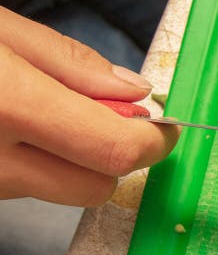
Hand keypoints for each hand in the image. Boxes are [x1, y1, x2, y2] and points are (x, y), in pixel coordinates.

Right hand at [0, 7, 179, 205]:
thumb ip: (72, 63)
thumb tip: (135, 93)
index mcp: (11, 106)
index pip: (115, 149)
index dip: (153, 141)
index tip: (166, 127)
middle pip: (97, 185)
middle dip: (113, 153)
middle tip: (96, 111)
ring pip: (63, 190)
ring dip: (72, 159)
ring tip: (37, 112)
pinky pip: (29, 188)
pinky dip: (39, 163)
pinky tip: (14, 128)